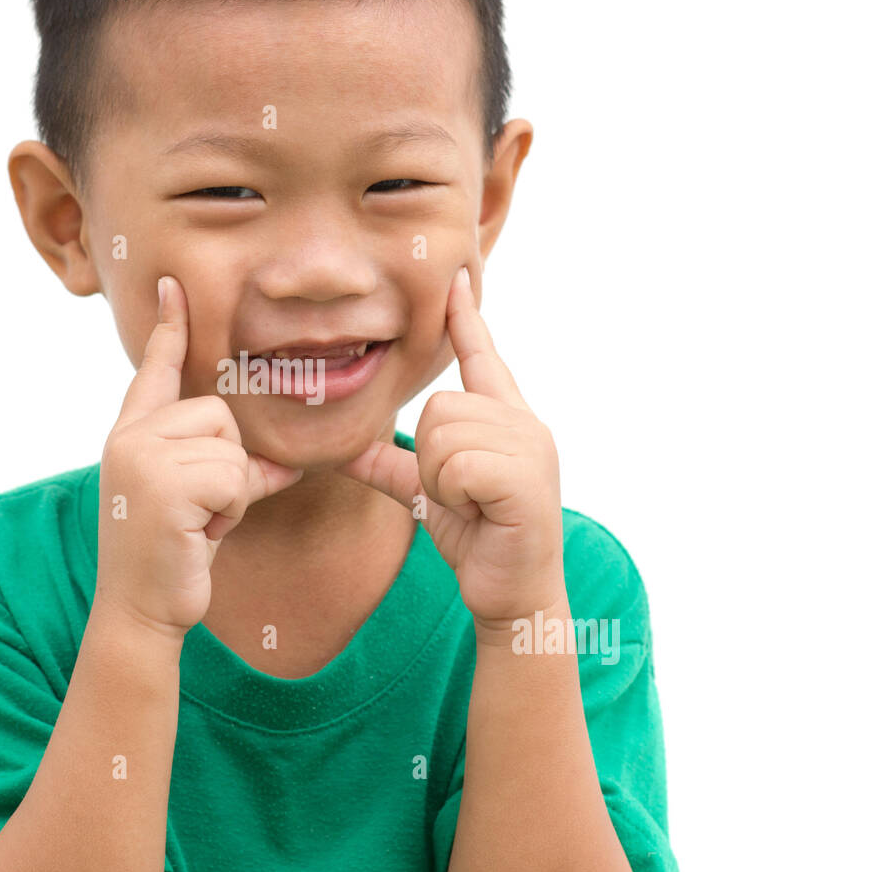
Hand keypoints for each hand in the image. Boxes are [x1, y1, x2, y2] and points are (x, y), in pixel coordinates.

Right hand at [95, 274, 303, 641]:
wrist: (141, 612)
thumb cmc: (173, 557)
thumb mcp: (202, 503)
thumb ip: (229, 469)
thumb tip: (286, 460)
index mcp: (133, 434)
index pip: (156, 370)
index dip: (168, 327)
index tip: (173, 284)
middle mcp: (130, 437)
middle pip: (220, 413)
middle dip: (229, 466)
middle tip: (201, 513)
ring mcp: (141, 458)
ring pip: (230, 447)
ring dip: (231, 495)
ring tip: (198, 525)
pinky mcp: (162, 484)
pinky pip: (234, 476)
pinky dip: (231, 510)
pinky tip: (201, 535)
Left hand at [336, 266, 566, 632]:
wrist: (514, 593)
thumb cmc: (479, 537)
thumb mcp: (426, 495)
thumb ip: (389, 465)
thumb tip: (340, 449)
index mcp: (503, 419)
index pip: (482, 356)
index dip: (465, 320)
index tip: (454, 279)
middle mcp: (523, 422)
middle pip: (438, 405)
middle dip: (431, 459)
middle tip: (460, 494)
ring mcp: (531, 447)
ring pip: (443, 433)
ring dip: (442, 480)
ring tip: (472, 503)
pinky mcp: (528, 477)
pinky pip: (457, 463)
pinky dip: (454, 494)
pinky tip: (481, 513)